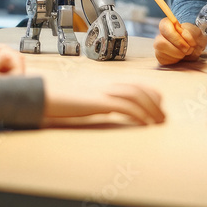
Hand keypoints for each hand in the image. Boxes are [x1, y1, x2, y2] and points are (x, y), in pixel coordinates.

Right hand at [42, 82, 164, 125]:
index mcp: (103, 83)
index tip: (159, 103)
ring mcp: (102, 92)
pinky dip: (139, 115)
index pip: (132, 83)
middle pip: (138, 88)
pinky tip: (145, 124)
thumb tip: (107, 106)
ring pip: (136, 96)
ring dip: (151, 109)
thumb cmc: (59, 99)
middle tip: (163, 117)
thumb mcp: (82, 99)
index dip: (149, 92)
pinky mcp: (98, 102)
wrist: (43, 96)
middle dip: (155, 102)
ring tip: (159, 122)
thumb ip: (96, 100)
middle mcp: (105, 84)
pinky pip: (125, 107)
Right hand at [153, 19, 206, 64]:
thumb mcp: (197, 33)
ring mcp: (159, 47)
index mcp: (168, 24)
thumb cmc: (194, 38)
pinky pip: (165, 62)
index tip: (186, 44)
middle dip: (176, 49)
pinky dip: (176, 61)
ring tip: (186, 53)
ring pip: (161, 53)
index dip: (175, 36)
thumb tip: (183, 34)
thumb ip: (191, 32)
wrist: (195, 48)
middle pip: (160, 43)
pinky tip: (181, 57)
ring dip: (178, 55)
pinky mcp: (160, 58)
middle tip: (188, 50)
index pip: (164, 27)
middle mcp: (160, 35)